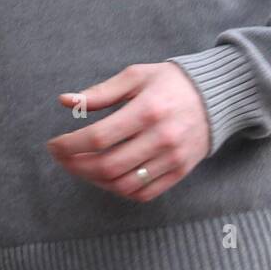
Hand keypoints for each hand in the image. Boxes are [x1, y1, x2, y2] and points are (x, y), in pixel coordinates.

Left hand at [46, 61, 210, 201]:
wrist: (217, 96)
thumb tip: (64, 101)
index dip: (70, 145)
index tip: (54, 145)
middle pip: (108, 166)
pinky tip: (105, 178)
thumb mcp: (135, 76)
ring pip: (123, 184)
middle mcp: (161, 138)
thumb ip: (100, 92)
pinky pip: (143, 193)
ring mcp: (172, 159)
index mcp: (147, 110)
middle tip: (61, 158)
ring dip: (94, 181)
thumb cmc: (169, 82)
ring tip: (80, 167)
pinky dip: (119, 190)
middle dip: (76, 166)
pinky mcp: (179, 172)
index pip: (99, 137)